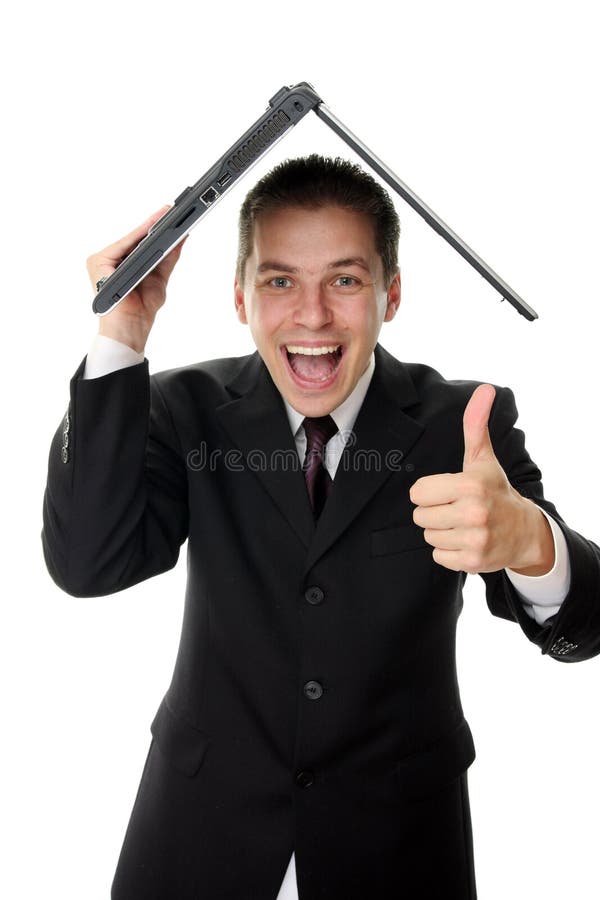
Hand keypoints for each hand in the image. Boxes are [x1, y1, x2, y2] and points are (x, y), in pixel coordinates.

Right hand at [86, 207, 185, 352]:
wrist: (131, 328)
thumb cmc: (141, 309)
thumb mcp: (160, 278)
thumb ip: (168, 258)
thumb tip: (180, 239)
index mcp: (120, 265)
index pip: (140, 244)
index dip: (156, 230)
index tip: (171, 217)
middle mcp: (109, 261)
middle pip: (135, 240)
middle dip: (154, 225)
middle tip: (171, 211)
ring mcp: (101, 262)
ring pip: (129, 240)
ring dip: (149, 227)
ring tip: (166, 215)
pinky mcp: (98, 263)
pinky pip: (123, 246)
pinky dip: (138, 236)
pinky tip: (152, 227)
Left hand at [410, 384, 554, 574]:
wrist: (523, 531)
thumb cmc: (495, 490)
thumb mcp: (483, 458)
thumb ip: (475, 425)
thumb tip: (485, 389)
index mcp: (470, 485)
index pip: (418, 492)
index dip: (429, 492)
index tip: (448, 491)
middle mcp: (473, 513)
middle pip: (419, 516)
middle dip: (434, 512)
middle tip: (455, 509)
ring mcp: (474, 539)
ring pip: (428, 537)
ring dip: (441, 532)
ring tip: (462, 524)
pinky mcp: (473, 562)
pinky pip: (438, 556)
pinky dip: (448, 552)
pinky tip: (465, 540)